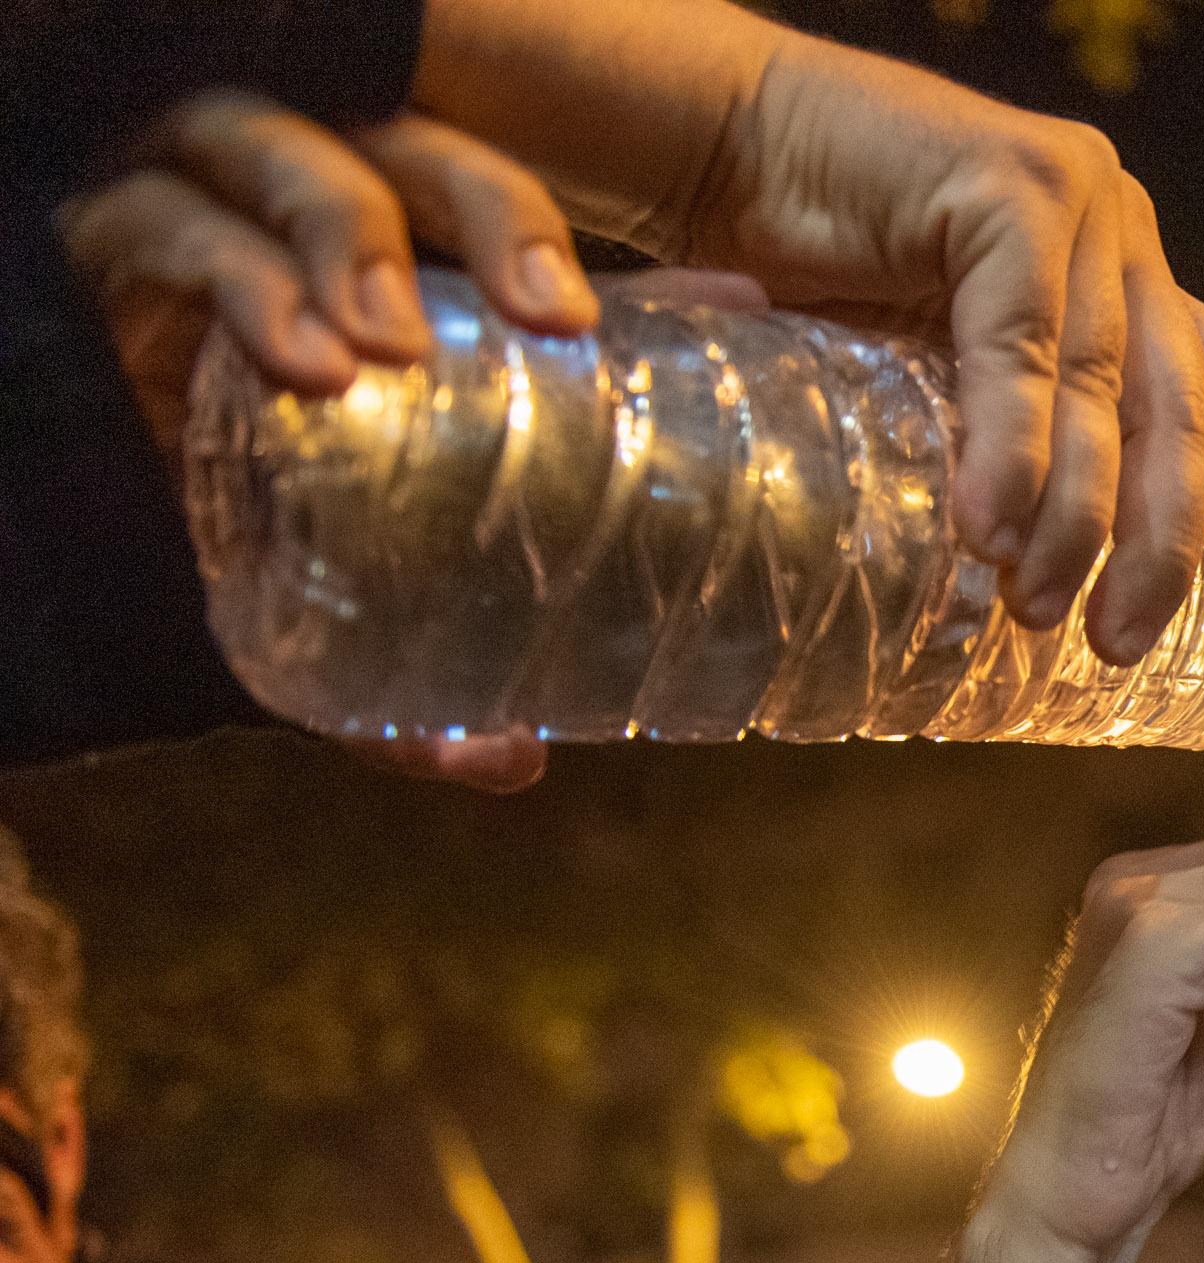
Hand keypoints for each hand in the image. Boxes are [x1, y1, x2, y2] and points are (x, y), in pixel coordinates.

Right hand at [60, 90, 600, 794]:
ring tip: (387, 345)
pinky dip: (239, 282)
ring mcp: (212, 225)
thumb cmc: (221, 551)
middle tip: (552, 321)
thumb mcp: (337, 612)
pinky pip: (173, 226)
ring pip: (293, 156)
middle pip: (418, 154)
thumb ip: (413, 678)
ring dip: (351, 239)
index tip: (734, 301)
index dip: (633, 257)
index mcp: (398, 290)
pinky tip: (297, 355)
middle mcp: (309, 238)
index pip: (519, 232)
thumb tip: (511, 765)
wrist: (61, 537)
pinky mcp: (112, 253)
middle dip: (495, 216)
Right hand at [416, 0, 1203, 662]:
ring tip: (1028, 605)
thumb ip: (1020, 438)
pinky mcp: (1007, 185)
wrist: (717, 149)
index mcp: (1131, 280)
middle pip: (1180, 411)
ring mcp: (1075, 200)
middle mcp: (1122, 233)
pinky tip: (986, 527)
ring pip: (1102, 394)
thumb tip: (1053, 588)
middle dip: (1159, 545)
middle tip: (1116, 642)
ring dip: (1074, 520)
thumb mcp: (951, 376)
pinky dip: (1011, 449)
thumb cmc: (819, 278)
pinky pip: (1025, 346)